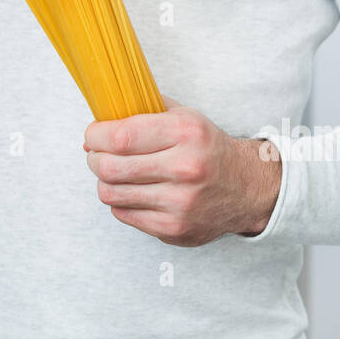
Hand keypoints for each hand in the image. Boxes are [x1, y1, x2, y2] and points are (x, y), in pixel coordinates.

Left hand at [83, 95, 281, 245]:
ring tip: (113, 172)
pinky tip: (132, 190)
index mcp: (186, 134)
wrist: (246, 188)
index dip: (96, 135)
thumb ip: (143, 109)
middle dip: (94, 158)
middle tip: (96, 153)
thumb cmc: (206, 148)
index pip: (120, 137)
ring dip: (104, 181)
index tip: (92, 133)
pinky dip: (120, 201)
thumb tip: (100, 119)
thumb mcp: (184, 117)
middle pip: (110, 168)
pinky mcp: (173, 229)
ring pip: (111, 194)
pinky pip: (124, 214)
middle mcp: (185, 169)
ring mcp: (180, 204)